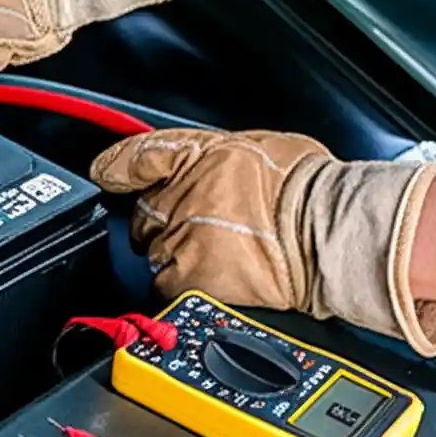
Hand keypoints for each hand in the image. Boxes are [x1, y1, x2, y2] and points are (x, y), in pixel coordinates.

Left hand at [90, 129, 435, 356]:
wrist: (330, 234)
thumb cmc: (311, 194)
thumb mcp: (261, 148)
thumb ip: (220, 158)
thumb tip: (211, 167)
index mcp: (197, 154)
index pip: (135, 156)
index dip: (116, 166)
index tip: (105, 172)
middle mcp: (180, 193)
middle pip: (143, 213)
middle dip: (164, 222)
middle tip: (206, 229)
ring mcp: (178, 236)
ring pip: (154, 253)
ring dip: (176, 256)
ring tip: (223, 258)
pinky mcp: (184, 276)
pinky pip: (165, 286)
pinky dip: (182, 288)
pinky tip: (215, 280)